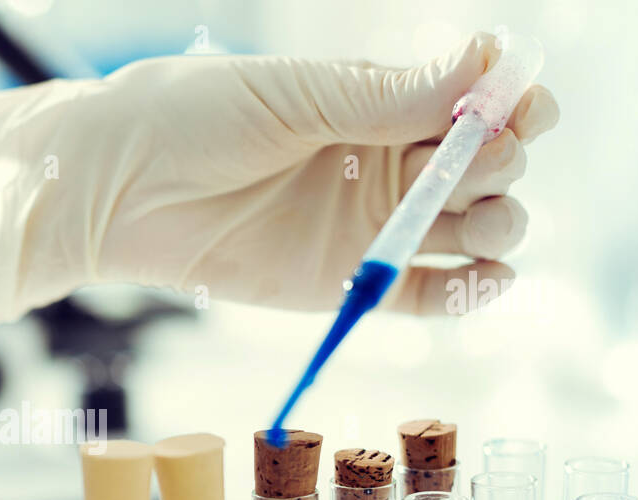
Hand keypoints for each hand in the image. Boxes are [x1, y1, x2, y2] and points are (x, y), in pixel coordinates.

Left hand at [0, 32, 558, 322]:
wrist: (113, 190)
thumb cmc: (188, 118)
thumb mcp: (292, 95)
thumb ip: (384, 96)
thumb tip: (487, 64)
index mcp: (374, 103)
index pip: (473, 105)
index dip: (512, 107)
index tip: (524, 110)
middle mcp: (381, 163)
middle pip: (482, 169)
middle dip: (501, 166)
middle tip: (480, 165)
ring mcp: (364, 227)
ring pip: (467, 231)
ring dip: (499, 226)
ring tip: (483, 223)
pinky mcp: (339, 283)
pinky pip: (422, 296)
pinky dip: (466, 292)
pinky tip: (484, 279)